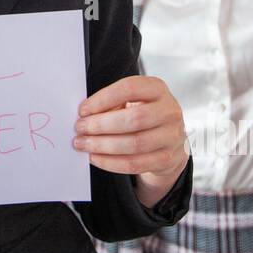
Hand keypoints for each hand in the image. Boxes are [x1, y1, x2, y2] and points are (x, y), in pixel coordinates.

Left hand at [74, 75, 189, 208]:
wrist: (168, 140)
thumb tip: (84, 115)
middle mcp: (169, 111)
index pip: (129, 89)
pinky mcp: (167, 158)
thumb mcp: (131, 101)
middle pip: (134, 119)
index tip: (83, 110)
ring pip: (135, 144)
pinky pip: (135, 164)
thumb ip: (111, 104)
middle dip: (101, 125)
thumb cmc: (142, 115)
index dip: (103, 99)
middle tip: (80, 129)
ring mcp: (172, 136)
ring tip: (83, 144)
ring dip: (103, 145)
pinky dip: (111, 162)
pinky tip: (95, 158)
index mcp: (157, 89)